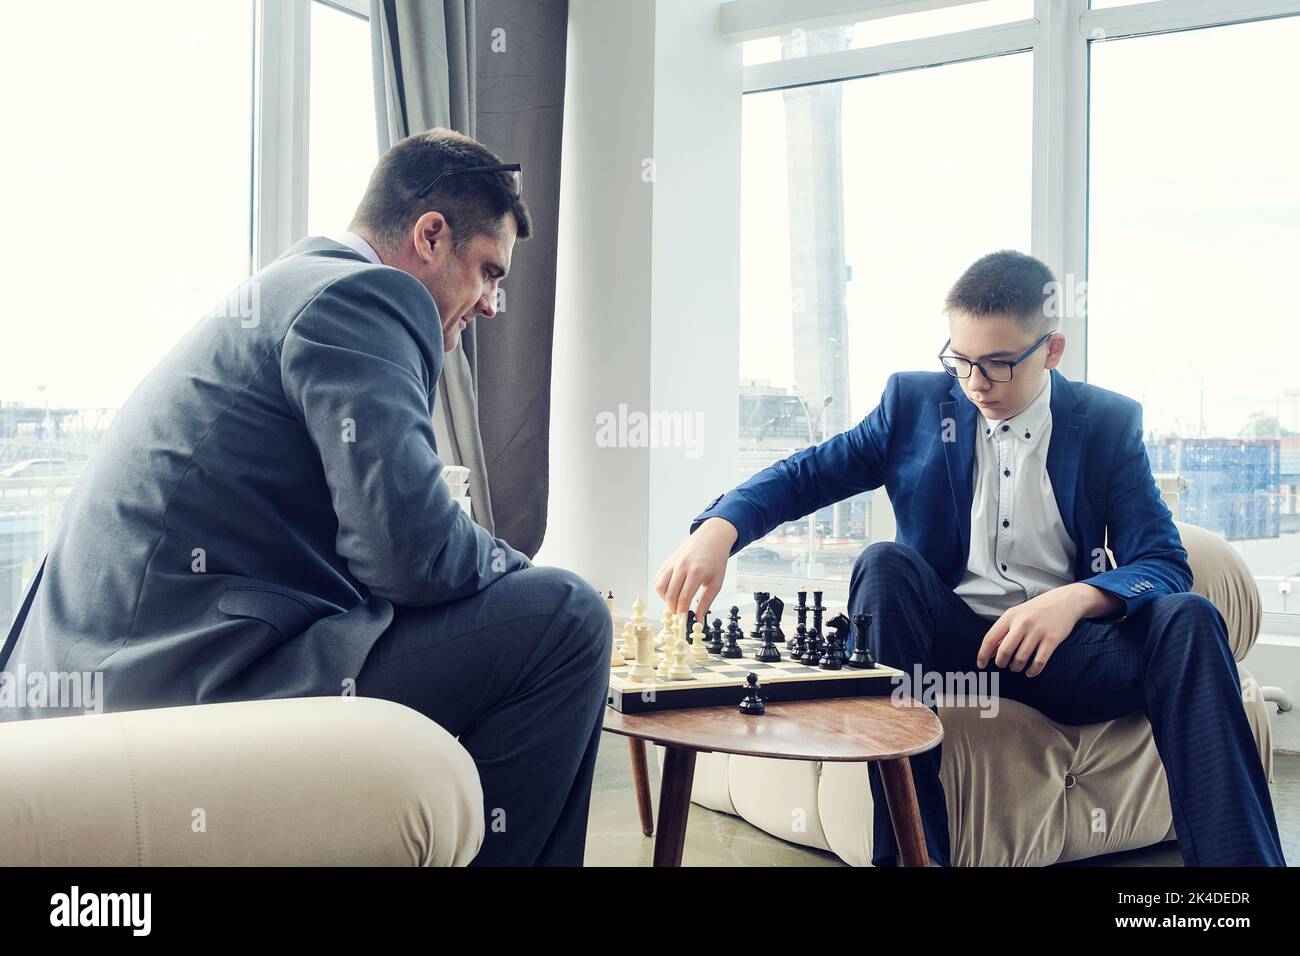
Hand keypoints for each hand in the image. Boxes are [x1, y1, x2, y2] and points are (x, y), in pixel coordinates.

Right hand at [654, 518, 737, 616]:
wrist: (712, 537)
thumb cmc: (716, 560)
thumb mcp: (716, 582)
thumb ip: (706, 602)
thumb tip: (699, 620)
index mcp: (697, 572)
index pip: (684, 598)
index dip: (682, 612)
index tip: (684, 621)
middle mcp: (683, 566)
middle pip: (670, 594)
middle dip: (673, 608)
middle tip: (679, 614)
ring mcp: (674, 562)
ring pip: (660, 587)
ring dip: (665, 599)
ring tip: (675, 602)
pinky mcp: (668, 560)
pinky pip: (658, 578)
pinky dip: (662, 589)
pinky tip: (671, 592)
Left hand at [975, 583, 1114, 676]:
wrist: (1065, 601)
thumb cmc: (1038, 609)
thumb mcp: (1017, 614)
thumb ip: (1004, 631)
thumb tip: (990, 652)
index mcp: (1010, 616)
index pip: (990, 638)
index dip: (983, 654)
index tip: (981, 665)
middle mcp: (1022, 623)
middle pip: (1004, 651)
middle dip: (1001, 663)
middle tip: (1002, 665)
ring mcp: (1038, 631)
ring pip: (1020, 658)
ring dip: (1016, 667)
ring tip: (1016, 667)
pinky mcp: (1052, 640)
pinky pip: (1039, 662)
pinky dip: (1032, 671)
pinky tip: (1030, 671)